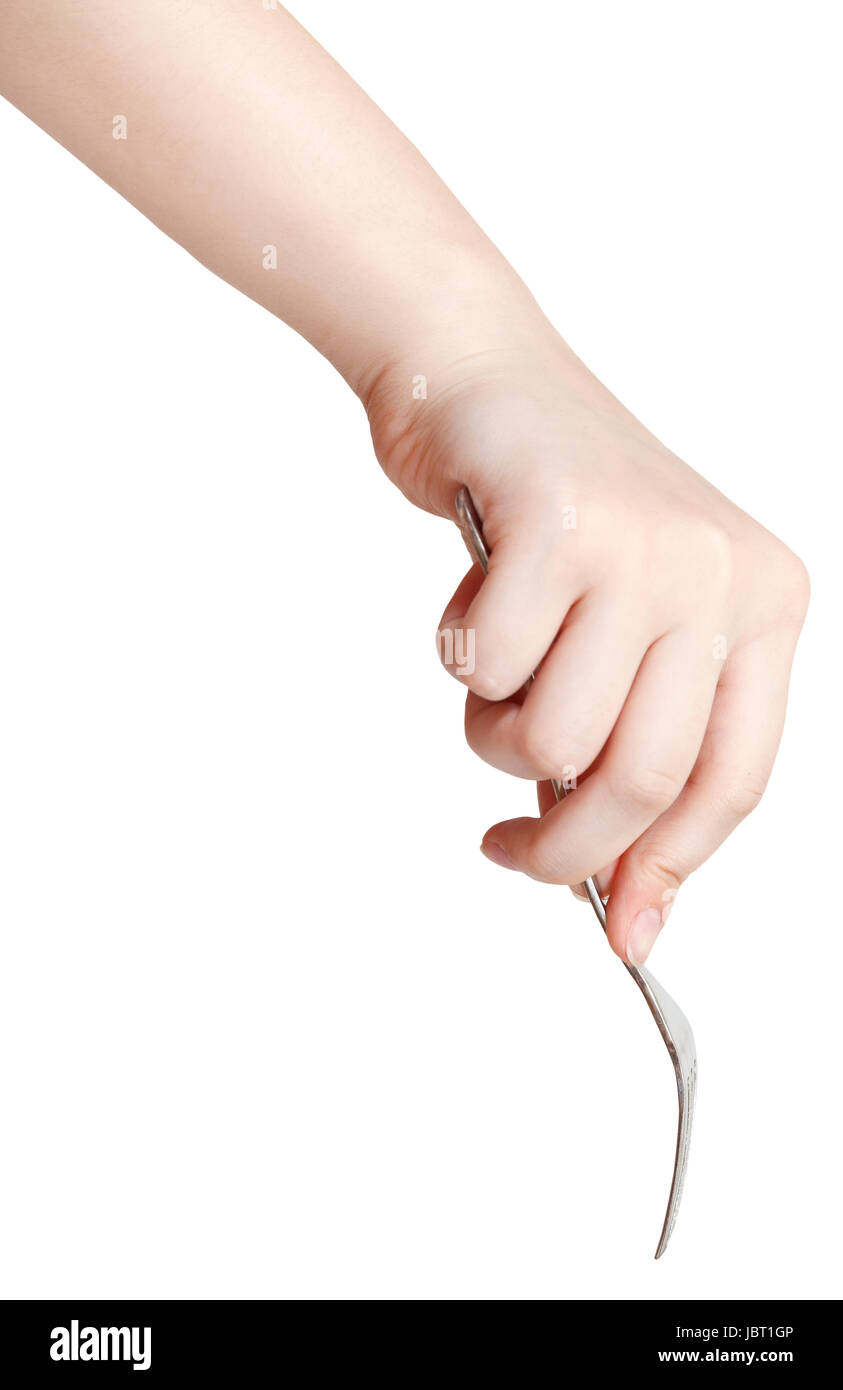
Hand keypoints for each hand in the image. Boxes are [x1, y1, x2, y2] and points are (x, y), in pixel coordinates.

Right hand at [364, 300, 808, 965]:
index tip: (621, 929)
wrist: (480, 375)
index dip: (669, 869)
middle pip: (642, 780)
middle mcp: (722, 574)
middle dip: (560, 845)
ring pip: (554, 736)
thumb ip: (633, 755)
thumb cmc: (547, 523)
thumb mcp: (622, 637)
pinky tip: (470, 596)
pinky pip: (488, 666)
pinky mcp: (560, 520)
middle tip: (505, 844)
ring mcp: (645, 544)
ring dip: (495, 733)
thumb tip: (628, 911)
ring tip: (492, 664)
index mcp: (766, 605)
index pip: (735, 781)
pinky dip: (457, 656)